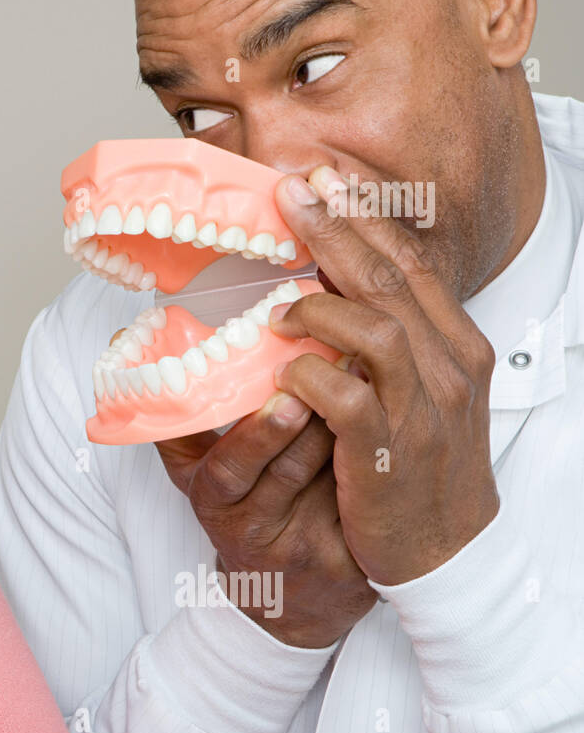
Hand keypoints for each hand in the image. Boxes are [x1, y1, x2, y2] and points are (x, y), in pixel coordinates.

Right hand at [156, 394, 378, 648]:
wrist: (285, 599)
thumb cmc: (240, 518)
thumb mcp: (195, 482)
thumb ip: (175, 429)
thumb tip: (142, 368)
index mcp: (215, 507)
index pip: (228, 470)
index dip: (257, 435)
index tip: (286, 397)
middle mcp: (259, 532)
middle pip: (288, 472)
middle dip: (316, 422)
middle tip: (343, 373)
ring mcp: (309, 550)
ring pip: (333, 485)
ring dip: (354, 436)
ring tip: (370, 388)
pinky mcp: (354, 565)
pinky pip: (370, 507)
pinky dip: (381, 466)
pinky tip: (393, 432)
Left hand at [267, 167, 499, 585]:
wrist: (449, 550)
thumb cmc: (425, 464)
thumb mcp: (425, 390)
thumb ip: (395, 339)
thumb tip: (341, 286)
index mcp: (458, 345)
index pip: (411, 265)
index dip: (365, 219)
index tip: (325, 182)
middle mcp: (447, 367)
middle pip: (388, 281)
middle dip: (336, 230)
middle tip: (291, 193)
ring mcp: (420, 409)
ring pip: (373, 330)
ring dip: (318, 306)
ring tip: (276, 305)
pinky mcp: (385, 451)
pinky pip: (343, 397)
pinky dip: (308, 375)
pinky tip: (282, 369)